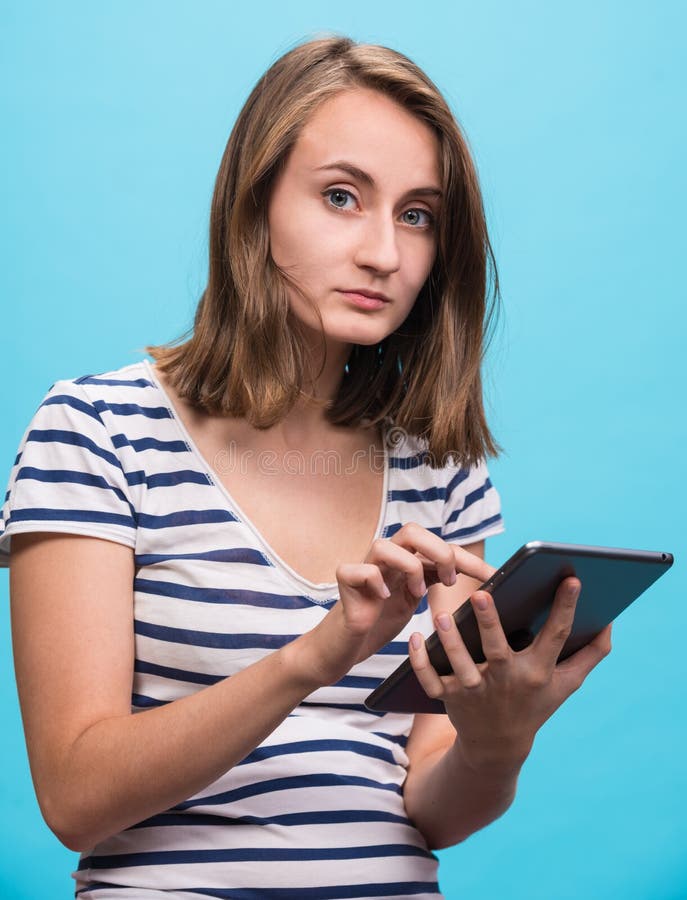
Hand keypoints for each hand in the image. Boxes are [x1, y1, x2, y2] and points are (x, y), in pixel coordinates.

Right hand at [297, 523, 493, 687]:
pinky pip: (357, 569)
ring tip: (416, 593)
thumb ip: (433, 581)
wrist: (342, 649)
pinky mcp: (345, 585)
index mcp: (404, 561)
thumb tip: (472, 580)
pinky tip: (383, 598)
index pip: (440, 548)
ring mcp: (364, 570)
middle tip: (450, 580)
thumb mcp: (413, 601)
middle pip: (413, 531)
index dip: (469, 560)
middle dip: (439, 550)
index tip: (494, 576)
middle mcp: (385, 560)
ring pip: (384, 544)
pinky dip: (373, 580)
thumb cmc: (377, 622)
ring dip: (408, 567)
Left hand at [409, 577, 612, 773]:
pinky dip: (420, 662)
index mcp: (537, 672)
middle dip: (490, 623)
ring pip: (460, 664)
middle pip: (498, 650)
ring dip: (449, 641)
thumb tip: (610, 622)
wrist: (498, 747)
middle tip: (480, 595)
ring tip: (441, 616)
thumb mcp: (566, 684)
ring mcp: (475, 691)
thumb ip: (590, 654)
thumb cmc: (534, 704)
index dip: (565, 608)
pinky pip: (430, 680)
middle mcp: (506, 680)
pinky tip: (413, 639)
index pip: (555, 636)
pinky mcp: (448, 698)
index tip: (571, 579)